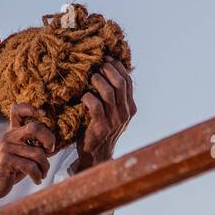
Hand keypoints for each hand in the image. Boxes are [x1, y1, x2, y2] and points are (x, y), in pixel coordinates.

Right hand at [0, 103, 56, 207]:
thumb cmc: (14, 167)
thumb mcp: (26, 154)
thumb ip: (39, 147)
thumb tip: (59, 145)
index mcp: (14, 131)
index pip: (17, 111)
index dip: (29, 108)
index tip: (43, 113)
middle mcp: (9, 136)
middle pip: (33, 128)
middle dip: (49, 139)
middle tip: (50, 150)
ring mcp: (7, 147)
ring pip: (37, 153)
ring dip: (45, 166)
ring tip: (43, 173)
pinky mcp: (6, 160)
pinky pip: (30, 166)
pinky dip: (38, 175)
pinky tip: (37, 179)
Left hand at [73, 56, 136, 173]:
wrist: (96, 156)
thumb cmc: (101, 130)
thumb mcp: (114, 114)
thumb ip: (115, 98)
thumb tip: (108, 71)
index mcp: (131, 108)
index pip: (128, 81)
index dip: (118, 67)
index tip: (106, 58)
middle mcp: (125, 114)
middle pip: (120, 83)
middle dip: (108, 69)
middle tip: (97, 64)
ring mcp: (114, 121)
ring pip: (109, 92)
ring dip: (98, 80)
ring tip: (90, 76)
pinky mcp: (101, 126)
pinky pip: (95, 105)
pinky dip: (88, 96)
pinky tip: (84, 95)